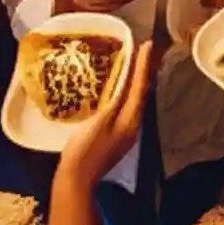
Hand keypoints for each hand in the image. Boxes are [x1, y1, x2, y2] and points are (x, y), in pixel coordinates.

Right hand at [58, 41, 152, 185]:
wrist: (76, 179)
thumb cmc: (85, 150)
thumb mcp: (99, 121)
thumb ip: (113, 101)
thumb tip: (126, 81)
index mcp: (130, 120)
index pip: (140, 87)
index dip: (143, 65)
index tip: (146, 45)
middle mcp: (133, 125)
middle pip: (141, 93)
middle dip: (143, 71)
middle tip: (143, 49)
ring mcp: (125, 131)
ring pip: (134, 99)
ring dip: (134, 80)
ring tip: (132, 62)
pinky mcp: (115, 134)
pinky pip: (124, 106)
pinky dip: (124, 92)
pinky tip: (116, 87)